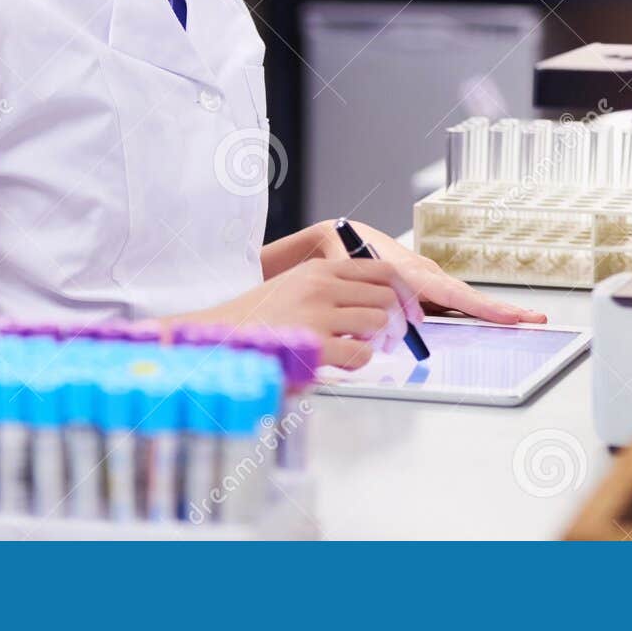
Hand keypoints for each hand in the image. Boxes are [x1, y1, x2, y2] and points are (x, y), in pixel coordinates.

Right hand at [197, 257, 423, 369]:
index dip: (405, 293)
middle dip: (398, 323)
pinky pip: (361, 354)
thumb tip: (383, 308)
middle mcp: (321, 286)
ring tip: (359, 350)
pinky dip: (357, 362)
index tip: (414, 313)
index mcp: (318, 268)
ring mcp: (318, 314)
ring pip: (378, 325)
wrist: (217, 340)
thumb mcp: (295, 288)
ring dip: (378, 343)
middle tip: (392, 341)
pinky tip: (337, 362)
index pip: (382, 270)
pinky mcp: (314, 345)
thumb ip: (333, 290)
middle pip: (387, 299)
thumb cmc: (258, 321)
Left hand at [314, 219, 546, 325]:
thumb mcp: (353, 274)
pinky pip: (455, 304)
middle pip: (470, 297)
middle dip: (504, 310)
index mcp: (413, 272)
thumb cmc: (344, 254)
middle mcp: (428, 275)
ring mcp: (430, 281)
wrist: (341, 236)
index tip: (510, 318)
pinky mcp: (427, 289)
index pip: (454, 295)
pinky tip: (501, 323)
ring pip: (466, 301)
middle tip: (537, 320)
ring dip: (497, 312)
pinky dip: (479, 314)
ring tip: (528, 321)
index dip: (482, 308)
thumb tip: (404, 319)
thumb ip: (375, 295)